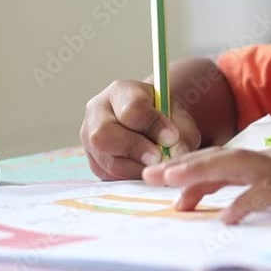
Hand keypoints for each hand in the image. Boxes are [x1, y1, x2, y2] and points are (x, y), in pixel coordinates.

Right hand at [81, 80, 200, 180]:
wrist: (149, 122)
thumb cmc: (162, 115)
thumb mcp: (176, 114)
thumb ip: (181, 130)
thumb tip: (177, 151)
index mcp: (120, 93)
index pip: (131, 109)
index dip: (153, 125)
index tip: (172, 137)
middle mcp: (97, 114)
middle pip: (103, 135)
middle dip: (135, 149)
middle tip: (158, 158)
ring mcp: (89, 141)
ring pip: (106, 162)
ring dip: (136, 169)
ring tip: (157, 167)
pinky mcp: (94, 164)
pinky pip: (109, 177)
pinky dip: (131, 178)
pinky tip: (147, 172)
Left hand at [142, 140, 270, 223]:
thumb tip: (260, 200)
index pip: (231, 158)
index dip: (198, 166)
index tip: (170, 177)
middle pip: (224, 157)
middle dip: (186, 166)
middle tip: (151, 176)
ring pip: (236, 166)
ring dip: (202, 175)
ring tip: (174, 188)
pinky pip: (268, 194)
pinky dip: (244, 204)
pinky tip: (226, 219)